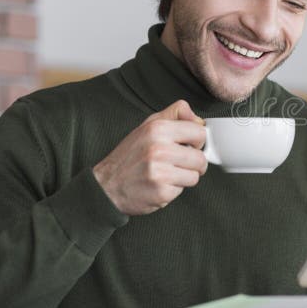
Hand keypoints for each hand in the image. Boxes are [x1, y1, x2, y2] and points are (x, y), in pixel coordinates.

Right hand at [93, 100, 207, 214]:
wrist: (106, 186)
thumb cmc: (129, 156)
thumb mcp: (148, 126)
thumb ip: (175, 115)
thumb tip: (200, 119)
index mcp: (157, 129)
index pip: (200, 132)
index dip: (197, 141)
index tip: (188, 145)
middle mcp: (158, 149)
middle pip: (200, 158)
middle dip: (193, 163)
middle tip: (176, 163)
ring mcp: (160, 171)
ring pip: (195, 175)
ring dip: (184, 177)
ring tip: (166, 173)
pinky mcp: (161, 192)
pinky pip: (183, 190)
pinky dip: (174, 189)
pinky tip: (159, 184)